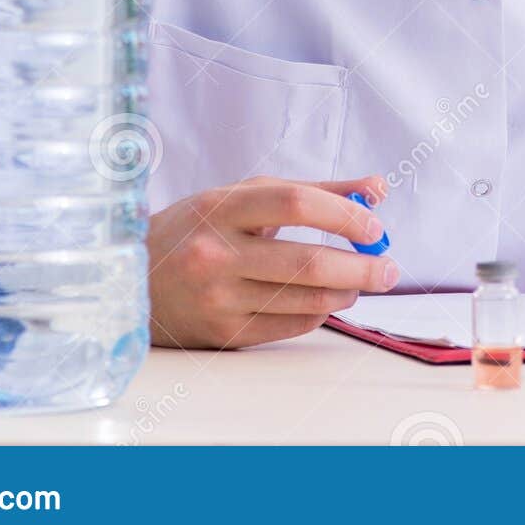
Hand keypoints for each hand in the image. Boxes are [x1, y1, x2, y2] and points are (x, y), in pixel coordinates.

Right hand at [148, 174, 397, 349]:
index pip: (295, 203)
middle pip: (307, 262)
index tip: (374, 226)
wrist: (135, 279)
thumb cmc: (201, 227)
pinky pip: (289, 326)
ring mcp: (218, 299)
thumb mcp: (247, 195)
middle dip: (361, 267)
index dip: (343, 214)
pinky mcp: (223, 335)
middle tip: (390, 267)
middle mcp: (216, 254)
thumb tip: (377, 189)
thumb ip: (316, 190)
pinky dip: (319, 312)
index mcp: (222, 208)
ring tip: (362, 282)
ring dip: (347, 292)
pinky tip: (328, 300)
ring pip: (304, 300)